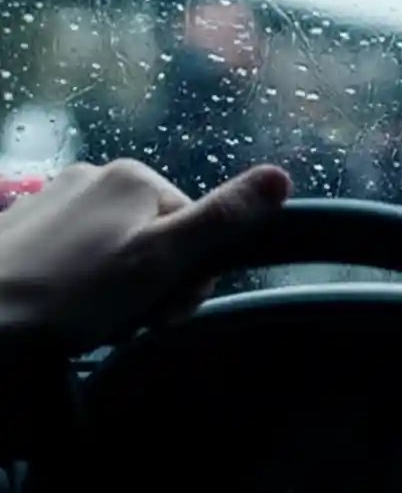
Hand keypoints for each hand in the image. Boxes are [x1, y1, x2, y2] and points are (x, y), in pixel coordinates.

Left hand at [0, 159, 290, 351]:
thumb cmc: (71, 296)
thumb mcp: (163, 260)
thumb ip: (224, 219)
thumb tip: (280, 177)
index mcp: (134, 177)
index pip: (200, 228)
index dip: (192, 276)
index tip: (166, 308)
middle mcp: (96, 175)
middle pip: (162, 236)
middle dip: (156, 283)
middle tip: (130, 317)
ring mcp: (58, 198)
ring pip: (123, 248)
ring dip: (122, 289)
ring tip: (95, 317)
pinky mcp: (30, 226)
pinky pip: (83, 255)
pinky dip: (85, 285)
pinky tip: (69, 309)